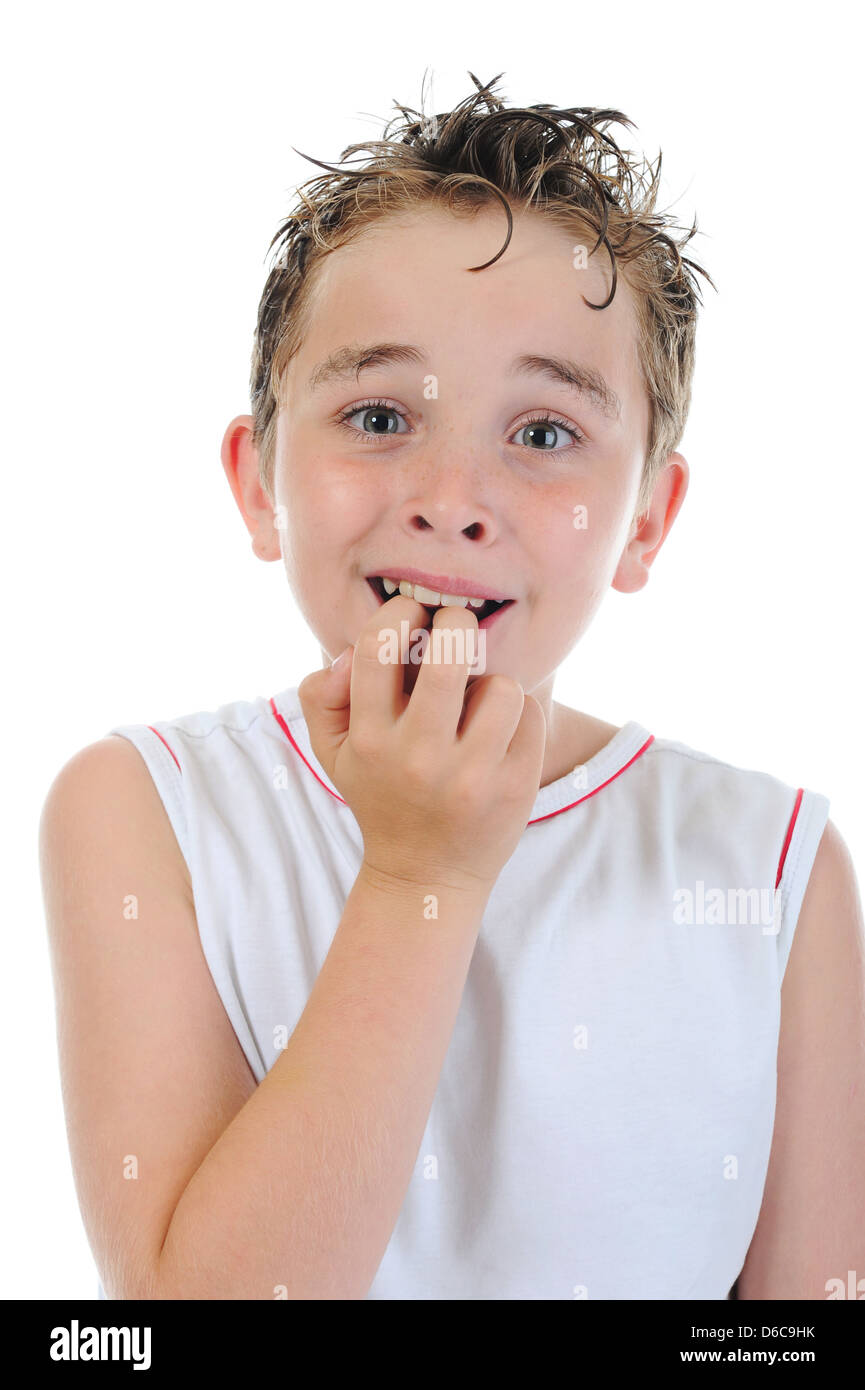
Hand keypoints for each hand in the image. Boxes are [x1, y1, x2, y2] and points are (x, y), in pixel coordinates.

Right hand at [298, 594, 546, 896]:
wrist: (425, 877)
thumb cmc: (381, 796)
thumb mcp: (333, 753)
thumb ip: (322, 696)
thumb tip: (350, 650)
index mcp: (370, 741)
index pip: (377, 649)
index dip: (399, 614)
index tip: (413, 614)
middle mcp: (418, 758)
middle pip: (449, 654)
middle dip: (457, 624)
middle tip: (457, 628)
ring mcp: (470, 775)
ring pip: (501, 685)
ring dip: (492, 683)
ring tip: (479, 702)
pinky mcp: (513, 787)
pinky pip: (530, 716)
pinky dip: (518, 714)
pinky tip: (500, 733)